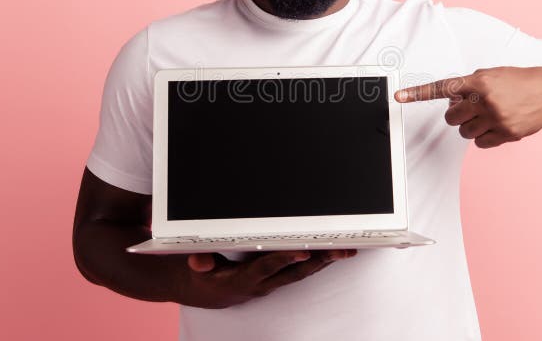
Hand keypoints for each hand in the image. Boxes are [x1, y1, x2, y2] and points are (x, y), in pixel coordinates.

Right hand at [176, 249, 356, 308]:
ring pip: (302, 272)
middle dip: (318, 260)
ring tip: (346, 250)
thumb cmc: (204, 276)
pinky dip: (318, 261)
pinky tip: (333, 253)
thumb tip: (200, 261)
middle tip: (340, 249)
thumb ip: (199, 264)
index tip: (303, 252)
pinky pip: (301, 270)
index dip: (284, 260)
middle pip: (294, 271)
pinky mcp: (278, 278)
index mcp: (244, 279)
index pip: (266, 267)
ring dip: (325, 261)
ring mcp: (273, 282)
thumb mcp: (195, 269)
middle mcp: (263, 283)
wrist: (208, 292)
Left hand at [395, 67, 541, 147]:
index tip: (398, 96)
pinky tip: (497, 125)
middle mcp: (485, 100)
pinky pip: (480, 144)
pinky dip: (484, 137)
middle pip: (451, 118)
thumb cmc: (519, 81)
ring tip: (488, 115)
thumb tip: (451, 105)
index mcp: (478, 81)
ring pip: (464, 132)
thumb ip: (468, 87)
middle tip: (471, 108)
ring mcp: (496, 119)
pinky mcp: (506, 134)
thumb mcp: (491, 75)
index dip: (417, 93)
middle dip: (457, 115)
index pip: (441, 88)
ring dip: (471, 126)